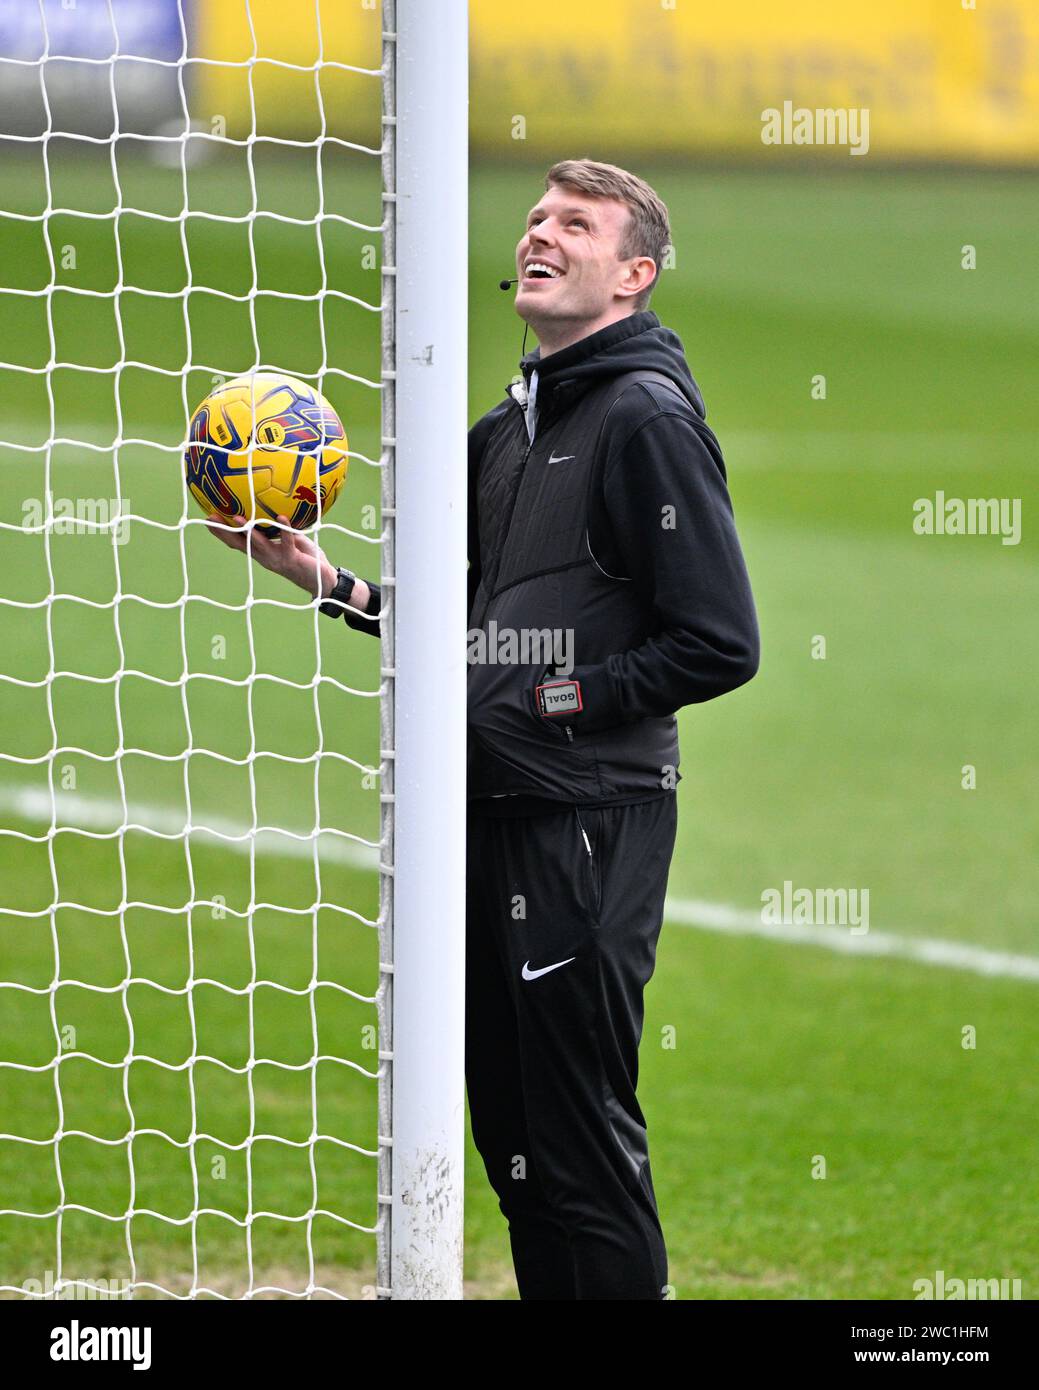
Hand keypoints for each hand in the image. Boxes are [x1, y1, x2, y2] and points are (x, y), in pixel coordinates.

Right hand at [206, 513, 336, 598]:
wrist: (324, 581)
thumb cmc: (307, 558)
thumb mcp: (293, 540)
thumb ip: (282, 528)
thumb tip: (276, 507)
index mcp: (262, 553)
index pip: (237, 541)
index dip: (222, 532)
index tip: (207, 519)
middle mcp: (264, 557)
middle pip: (239, 544)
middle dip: (224, 532)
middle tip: (210, 519)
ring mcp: (276, 560)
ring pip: (257, 545)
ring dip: (247, 532)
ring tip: (238, 518)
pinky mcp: (291, 560)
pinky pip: (286, 542)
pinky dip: (284, 530)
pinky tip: (281, 517)